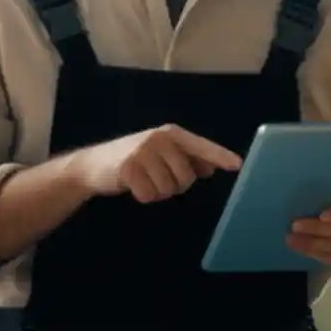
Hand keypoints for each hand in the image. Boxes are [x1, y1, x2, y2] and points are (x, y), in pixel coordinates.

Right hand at [73, 124, 242, 203]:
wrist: (93, 165)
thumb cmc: (134, 159)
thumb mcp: (161, 154)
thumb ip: (185, 159)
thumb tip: (210, 168)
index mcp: (171, 134)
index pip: (200, 146)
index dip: (219, 156)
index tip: (238, 165)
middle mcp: (159, 139)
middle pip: (186, 177)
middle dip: (174, 185)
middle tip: (156, 177)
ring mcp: (143, 152)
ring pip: (168, 189)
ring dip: (157, 192)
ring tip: (143, 180)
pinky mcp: (128, 168)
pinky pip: (150, 195)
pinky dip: (143, 196)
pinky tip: (132, 186)